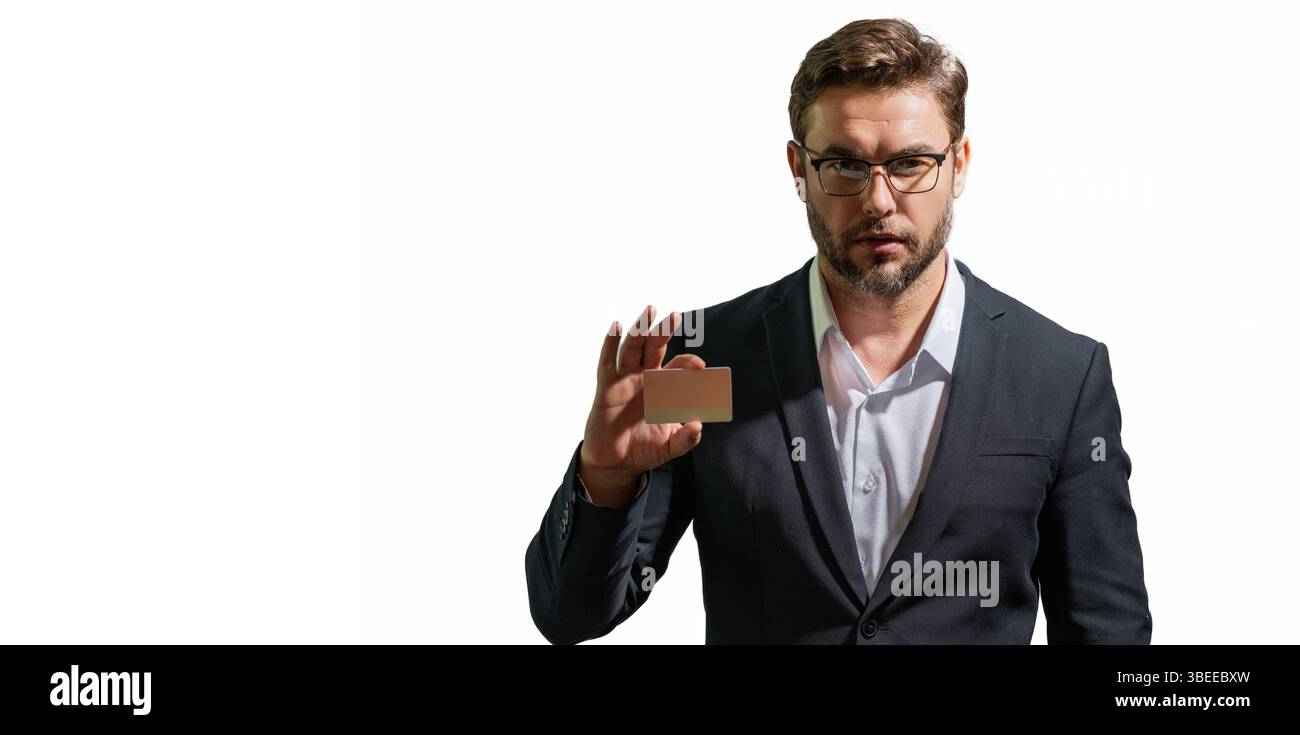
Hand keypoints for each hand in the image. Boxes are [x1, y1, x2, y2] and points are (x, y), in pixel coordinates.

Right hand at [579, 305, 705, 504]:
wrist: (616, 464)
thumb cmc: (644, 449)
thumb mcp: (670, 447)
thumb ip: (686, 439)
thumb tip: (697, 425)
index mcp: (664, 388)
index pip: (678, 367)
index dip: (688, 364)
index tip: (701, 367)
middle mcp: (644, 378)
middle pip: (655, 349)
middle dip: (663, 332)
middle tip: (674, 316)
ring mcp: (625, 380)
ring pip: (633, 349)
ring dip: (640, 329)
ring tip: (649, 312)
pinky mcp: (606, 387)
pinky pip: (607, 362)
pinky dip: (610, 344)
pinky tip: (616, 326)